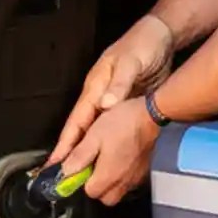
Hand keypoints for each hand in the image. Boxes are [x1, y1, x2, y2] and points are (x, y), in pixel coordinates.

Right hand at [48, 15, 172, 165]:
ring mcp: (113, 104)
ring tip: (82, 177)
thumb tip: (105, 105)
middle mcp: (101, 99)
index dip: (66, 143)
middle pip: (83, 132)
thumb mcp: (131, 62)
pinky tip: (108, 162)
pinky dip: (108, 148)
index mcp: (96, 87)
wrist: (162, 38)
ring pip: (97, 135)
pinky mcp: (127, 108)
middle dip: (71, 155)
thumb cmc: (143, 44)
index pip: (77, 121)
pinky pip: (114, 132)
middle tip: (63, 178)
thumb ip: (119, 83)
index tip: (55, 162)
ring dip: (90, 155)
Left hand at [61, 98, 160, 206]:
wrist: (149, 116)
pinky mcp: (143, 172)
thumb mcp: (93, 137)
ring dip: (109, 184)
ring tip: (107, 164)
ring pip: (117, 193)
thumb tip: (65, 172)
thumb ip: (79, 157)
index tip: (82, 166)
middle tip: (94, 167)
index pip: (90, 192)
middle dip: (97, 187)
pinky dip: (121, 179)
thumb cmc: (120, 124)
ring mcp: (134, 179)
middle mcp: (122, 183)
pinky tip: (120, 162)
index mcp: (108, 176)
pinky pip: (128, 184)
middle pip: (105, 198)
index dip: (83, 181)